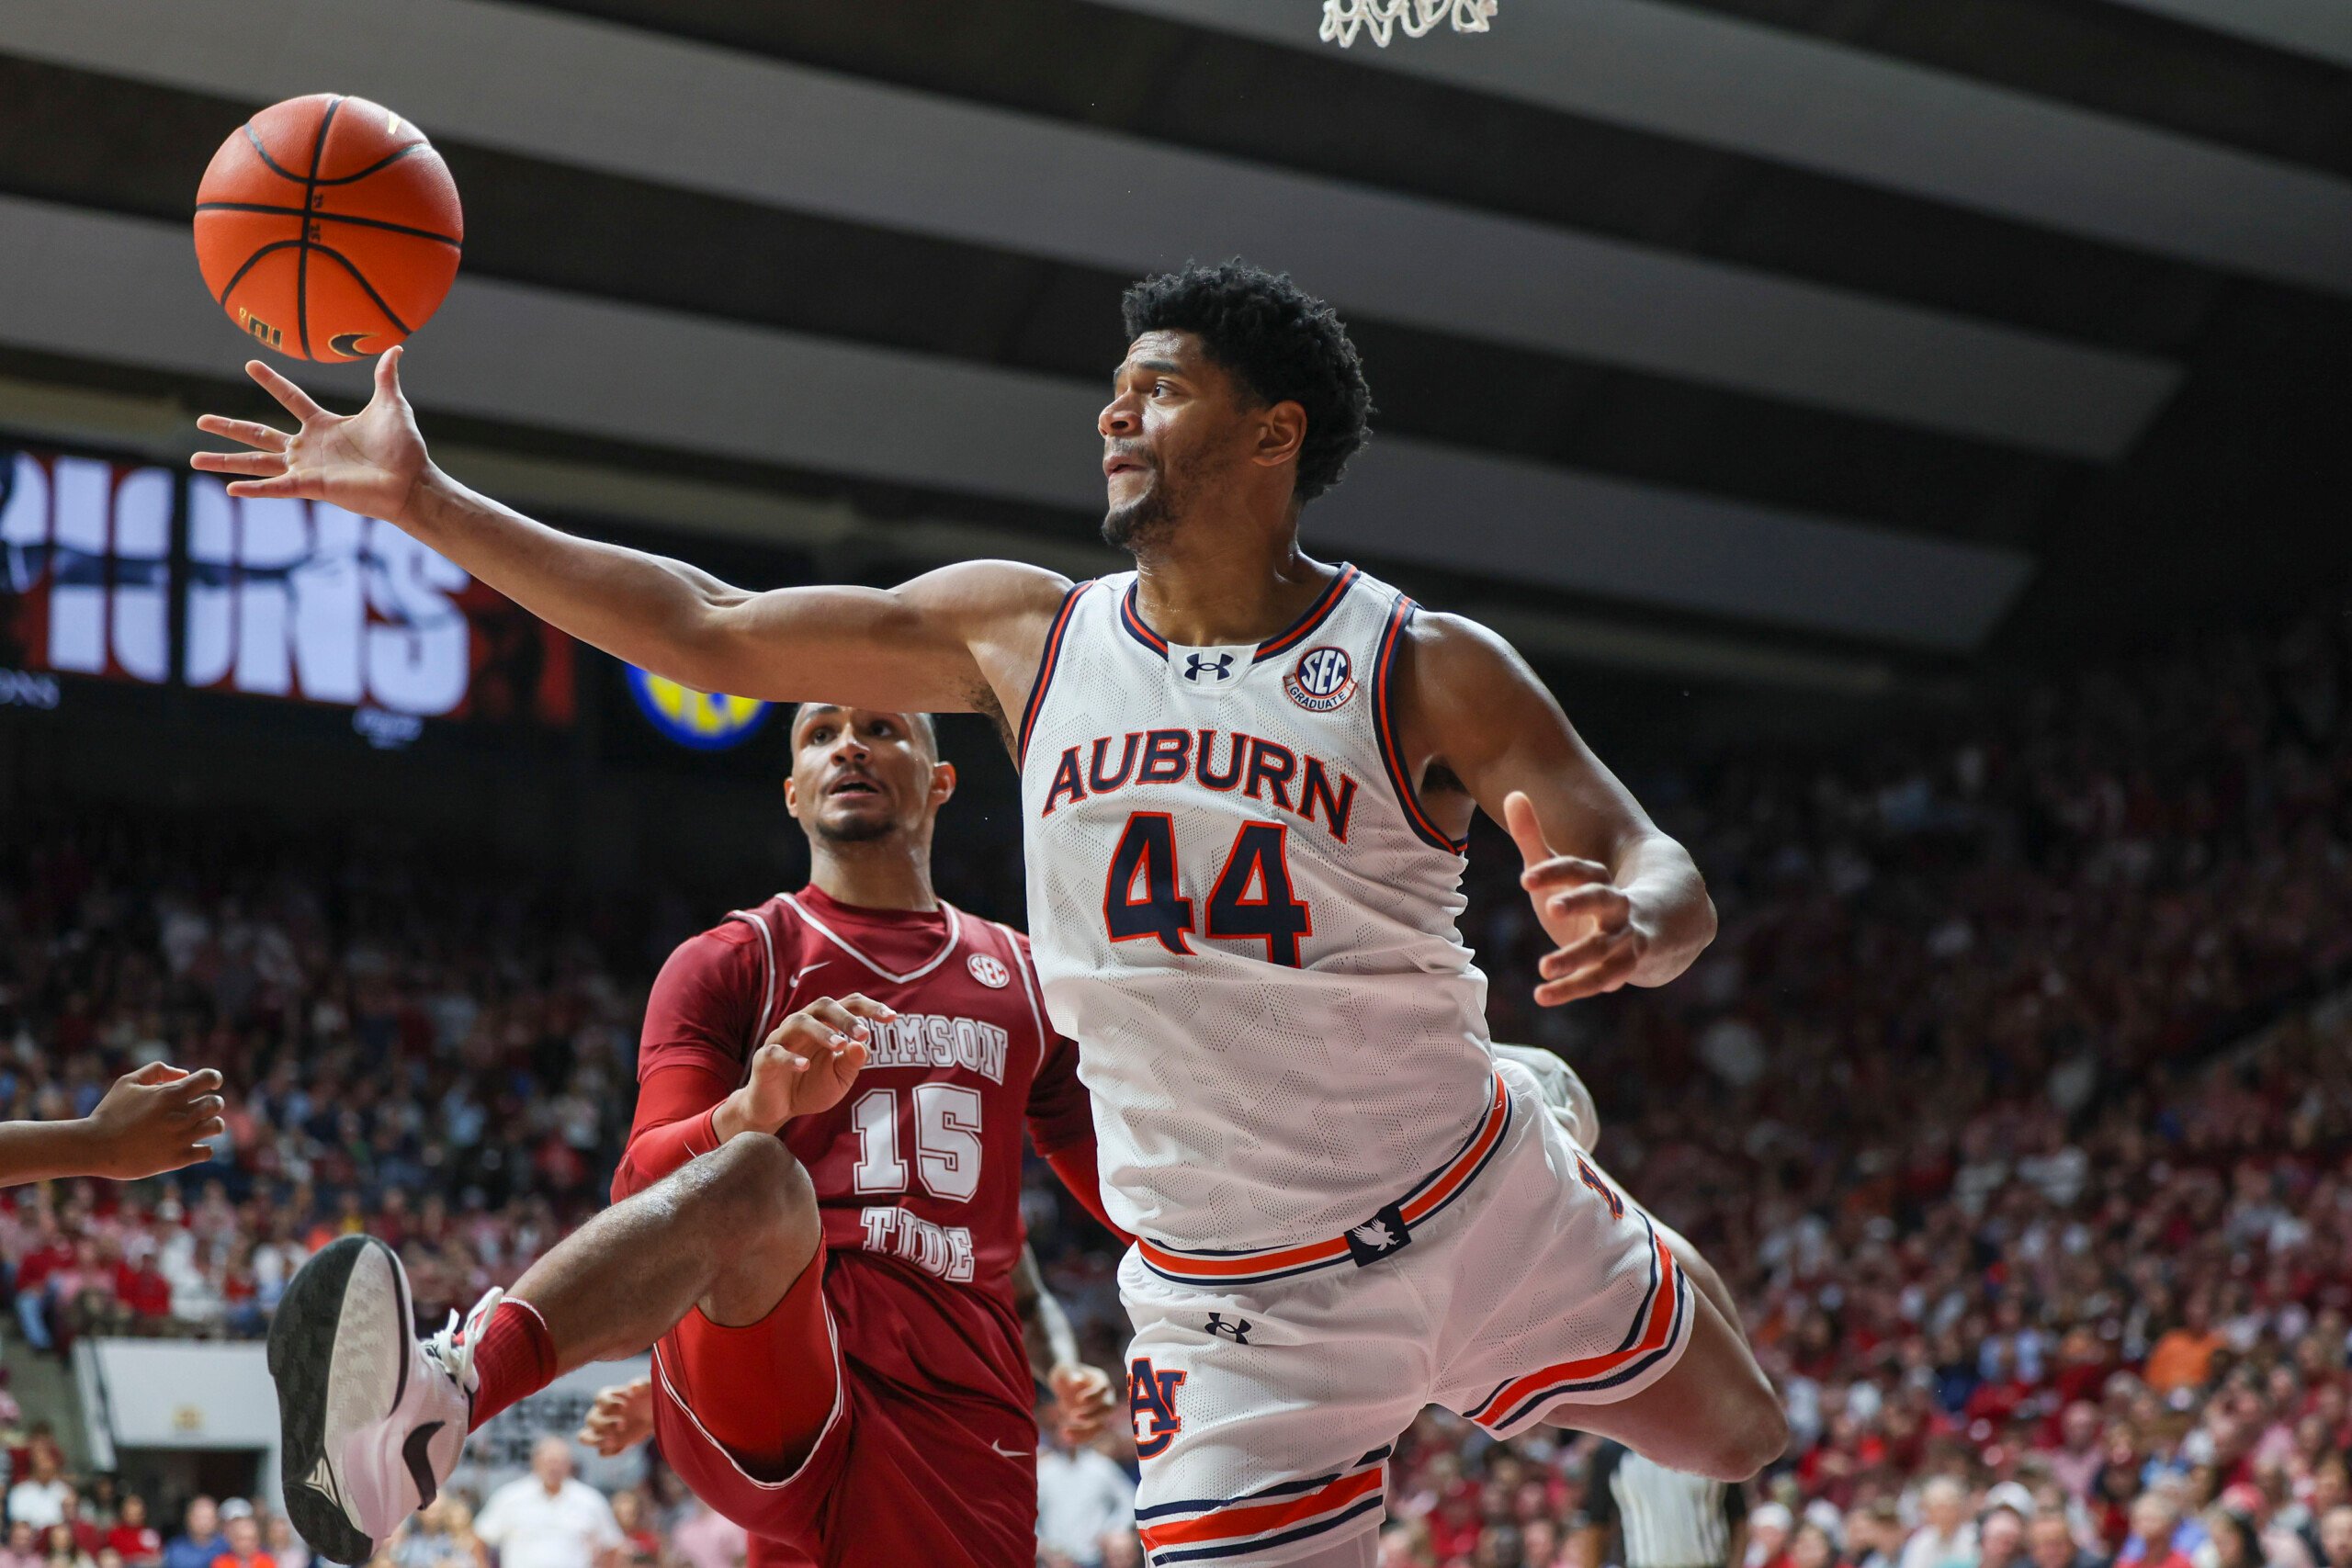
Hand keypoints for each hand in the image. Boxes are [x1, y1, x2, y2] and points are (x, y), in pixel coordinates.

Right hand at [82, 1064, 226, 1179]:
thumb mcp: (128, 1082)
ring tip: (198, 1126)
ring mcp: (181, 1137)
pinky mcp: (177, 1159)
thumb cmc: (109, 1112)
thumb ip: (157, 1071)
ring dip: (211, 1124)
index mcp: (170, 1093)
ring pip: (217, 1126)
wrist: (94, 1146)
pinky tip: (191, 1145)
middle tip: (199, 1108)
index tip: (210, 1084)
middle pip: (216, 1103)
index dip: (213, 1079)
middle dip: (212, 1102)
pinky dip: (203, 1148)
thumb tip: (184, 1074)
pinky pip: (207, 1152)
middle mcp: (181, 1114)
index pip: (210, 1078)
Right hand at [191, 348, 433, 524]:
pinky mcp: (312, 486)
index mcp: (324, 425)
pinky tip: (230, 489)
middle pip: (259, 433)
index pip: (291, 398)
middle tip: (200, 419)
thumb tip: (396, 348)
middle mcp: (309, 447)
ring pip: (257, 463)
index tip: (250, 364)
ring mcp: (307, 468)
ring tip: (194, 458)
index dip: (272, 381)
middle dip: (229, 427)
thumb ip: (385, 377)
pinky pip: (277, 487)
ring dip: (225, 461)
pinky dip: (255, 489)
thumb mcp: (391, 405)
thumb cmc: (404, 448)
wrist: (412, 480)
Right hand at [578, 1377, 654, 1455]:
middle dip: (604, 1424)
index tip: (624, 1406)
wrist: (656, 1413)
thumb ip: (643, 1384)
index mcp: (609, 1397)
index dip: (609, 1403)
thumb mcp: (651, 1388)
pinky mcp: (612, 1444)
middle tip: (622, 1425)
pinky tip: (624, 1446)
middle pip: (590, 1419)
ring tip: (613, 1441)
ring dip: (597, 1440)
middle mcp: (601, 1413)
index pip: (599, 1399)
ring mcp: (603, 1431)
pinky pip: (602, 1452)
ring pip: (585, 1437)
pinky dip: (610, 1451)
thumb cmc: (650, 1396)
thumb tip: (633, 1387)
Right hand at [728, 994, 897, 1134]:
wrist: (777, 1109)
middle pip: (823, 1005)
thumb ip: (852, 1063)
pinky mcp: (764, 1059)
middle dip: (846, 1017)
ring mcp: (781, 1039)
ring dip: (822, 1031)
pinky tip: (805, 1066)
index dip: (871, 1007)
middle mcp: (803, 1025)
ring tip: (840, 1046)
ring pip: (800, 1022)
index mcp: (825, 1025)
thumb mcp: (839, 1079)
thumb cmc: (810, 1088)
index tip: (893, 1017)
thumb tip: (864, 1046)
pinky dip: (791, 1057)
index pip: (849, 1005)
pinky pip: (776, 1052)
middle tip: (865, 1033)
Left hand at [1047, 1361, 1117, 1445]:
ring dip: (1085, 1432)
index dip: (1094, 1395)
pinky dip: (1079, 1437)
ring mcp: (1100, 1411)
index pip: (1103, 1388)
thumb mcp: (1065, 1371)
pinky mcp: (1093, 1423)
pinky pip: (1090, 1433)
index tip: (1080, 1399)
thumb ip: (1071, 1375)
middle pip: (1107, 1408)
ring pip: (1100, 1426)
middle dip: (1093, 1415)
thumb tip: (1077, 1381)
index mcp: (1101, 1380)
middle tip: (1074, 1416)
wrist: (1065, 1382)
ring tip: (1065, 1433)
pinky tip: (1064, 1436)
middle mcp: (1105, 1397)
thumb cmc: (1066, 1373)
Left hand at [1504, 791, 1649, 1005]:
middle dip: (1579, 902)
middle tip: (1550, 909)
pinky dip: (1576, 987)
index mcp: (1598, 877)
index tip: (1525, 880)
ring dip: (1576, 957)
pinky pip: (1603, 977)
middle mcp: (1616, 903)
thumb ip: (1534, 836)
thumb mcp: (1560, 868)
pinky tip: (1544, 994)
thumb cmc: (1592, 893)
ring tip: (1543, 968)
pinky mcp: (1626, 964)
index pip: (1578, 869)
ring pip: (1605, 946)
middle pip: (1602, 898)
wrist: (1656, 924)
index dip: (1553, 873)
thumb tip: (1512, 793)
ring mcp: (1625, 935)